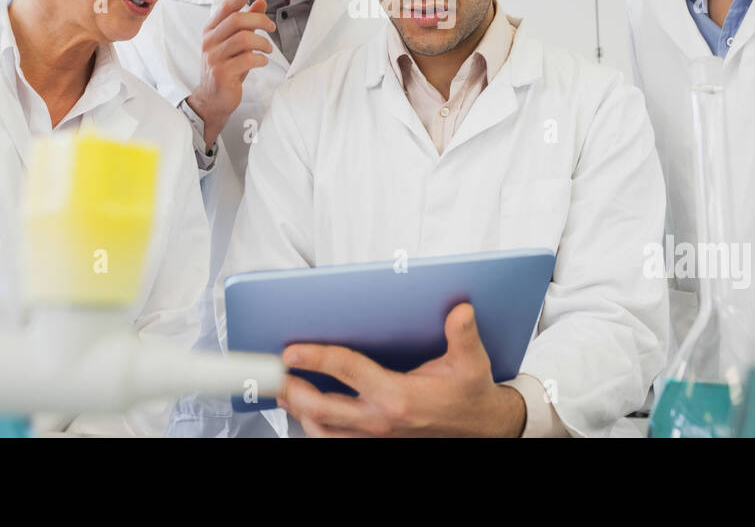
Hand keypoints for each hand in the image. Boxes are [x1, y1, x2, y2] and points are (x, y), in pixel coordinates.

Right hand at [185, 0, 276, 147]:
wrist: (213, 99)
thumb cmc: (226, 68)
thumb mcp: (236, 44)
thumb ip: (247, 23)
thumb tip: (260, 1)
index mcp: (210, 31)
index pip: (226, 7)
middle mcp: (209, 42)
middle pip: (237, 20)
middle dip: (259, 21)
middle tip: (272, 28)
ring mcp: (214, 58)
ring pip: (244, 39)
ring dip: (262, 42)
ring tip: (268, 49)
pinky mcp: (222, 73)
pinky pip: (247, 59)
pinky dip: (261, 59)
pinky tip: (262, 62)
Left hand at [276, 303, 526, 436]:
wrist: (483, 430)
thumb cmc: (471, 395)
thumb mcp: (472, 362)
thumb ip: (463, 334)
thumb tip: (460, 309)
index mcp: (399, 396)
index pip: (348, 371)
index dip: (317, 358)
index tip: (293, 350)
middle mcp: (381, 421)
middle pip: (322, 409)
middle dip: (292, 390)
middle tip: (271, 374)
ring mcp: (376, 438)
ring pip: (323, 432)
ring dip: (298, 412)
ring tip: (282, 392)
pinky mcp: (376, 445)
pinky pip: (335, 443)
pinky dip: (315, 429)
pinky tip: (306, 414)